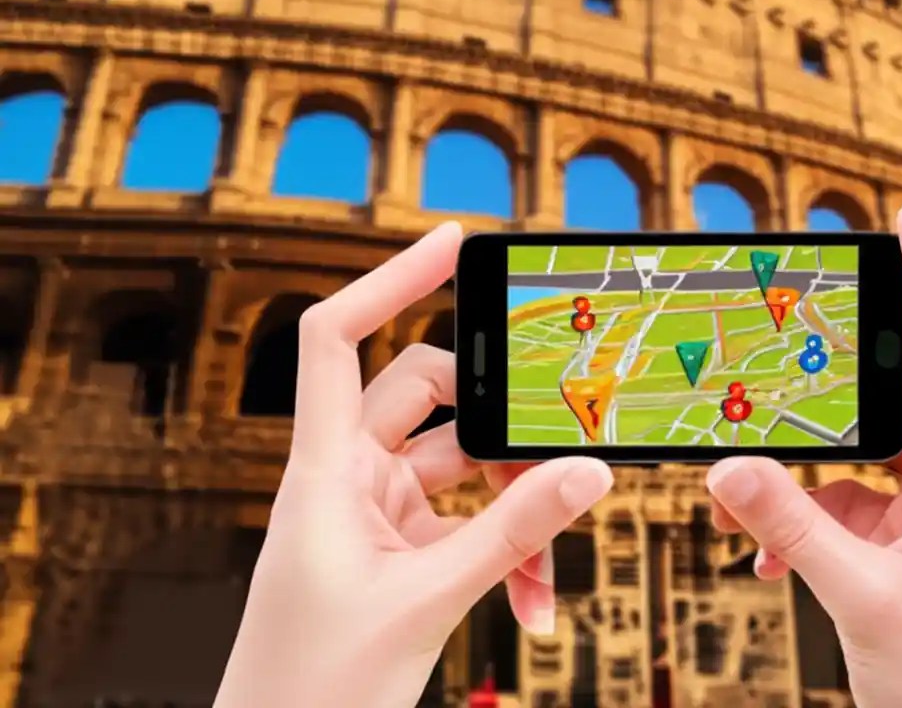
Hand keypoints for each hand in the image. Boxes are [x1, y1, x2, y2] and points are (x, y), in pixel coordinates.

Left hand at [215, 222, 613, 707]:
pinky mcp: (401, 552)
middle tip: (560, 446)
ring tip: (548, 566)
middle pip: (427, 398)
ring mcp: (376, 516)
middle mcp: (348, 479)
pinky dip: (504, 551)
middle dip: (497, 422)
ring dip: (511, 503)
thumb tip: (586, 472)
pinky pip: (467, 523)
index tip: (450, 240)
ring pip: (458, 467)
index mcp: (323, 471)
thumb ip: (512, 532)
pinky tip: (532, 603)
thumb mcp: (427, 600)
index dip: (388, 279)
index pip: (336, 340)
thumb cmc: (313, 684)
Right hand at [706, 204, 901, 706]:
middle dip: (835, 381)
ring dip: (802, 474)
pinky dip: (797, 525)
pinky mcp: (895, 553)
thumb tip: (726, 467)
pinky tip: (763, 560)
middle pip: (895, 400)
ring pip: (856, 462)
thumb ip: (792, 529)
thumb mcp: (863, 597)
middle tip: (781, 341)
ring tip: (750, 480)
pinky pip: (838, 514)